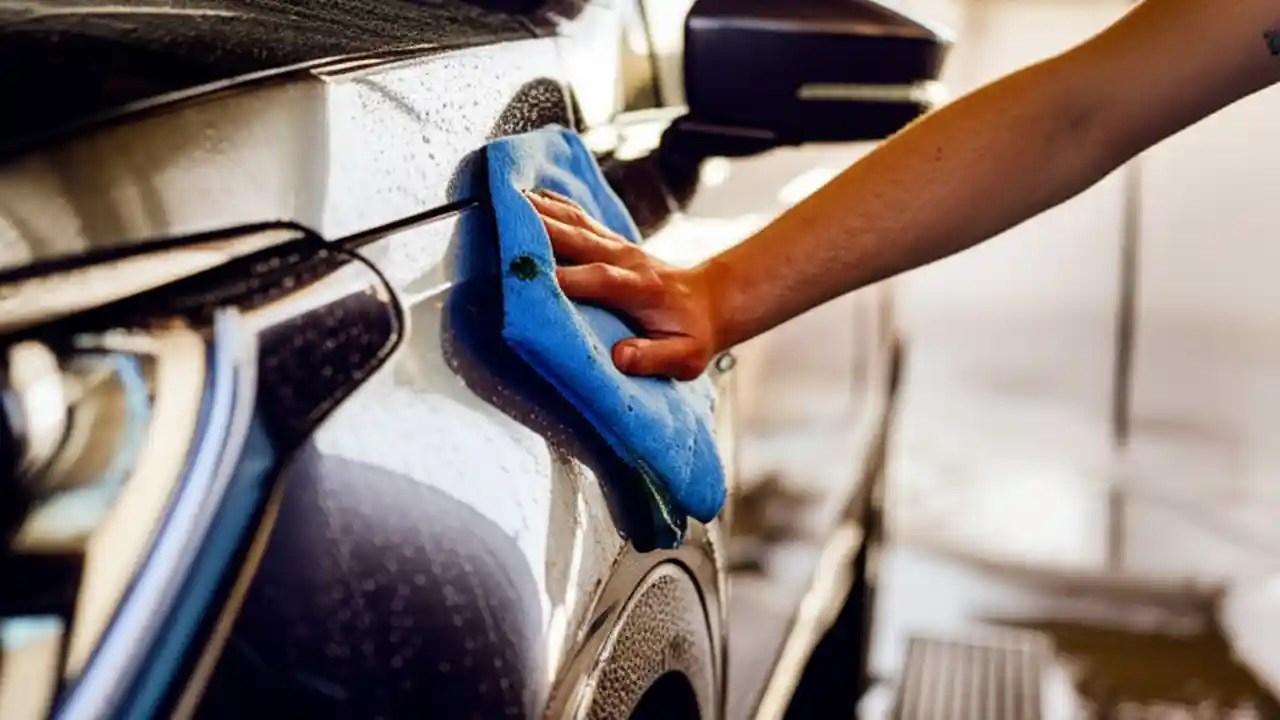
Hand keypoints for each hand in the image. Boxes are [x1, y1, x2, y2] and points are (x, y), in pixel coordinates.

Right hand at [526, 189, 719, 379]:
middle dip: (543, 231)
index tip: (536, 279)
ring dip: (541, 210)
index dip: (571, 277)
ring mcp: (617, 247)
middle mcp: (626, 260)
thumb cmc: (693, 334)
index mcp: (642, 290)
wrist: (709, 301)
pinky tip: (529, 195)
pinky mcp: (610, 242)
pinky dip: (552, 205)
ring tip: (507, 198)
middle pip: (580, 240)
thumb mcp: (686, 357)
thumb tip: (621, 357)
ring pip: (576, 223)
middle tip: (505, 220)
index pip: (602, 279)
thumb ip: (655, 358)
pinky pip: (579, 218)